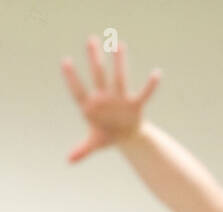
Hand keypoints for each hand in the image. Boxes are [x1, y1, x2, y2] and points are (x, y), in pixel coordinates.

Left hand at [60, 37, 160, 162]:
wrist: (125, 137)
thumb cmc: (107, 136)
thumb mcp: (94, 144)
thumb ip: (82, 150)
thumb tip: (69, 160)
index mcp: (91, 107)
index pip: (79, 91)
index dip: (72, 79)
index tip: (65, 62)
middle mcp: (105, 98)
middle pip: (99, 75)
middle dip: (95, 59)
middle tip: (91, 39)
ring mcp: (120, 99)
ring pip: (120, 78)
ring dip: (119, 62)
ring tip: (119, 44)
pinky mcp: (135, 104)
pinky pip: (144, 94)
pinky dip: (151, 86)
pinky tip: (157, 74)